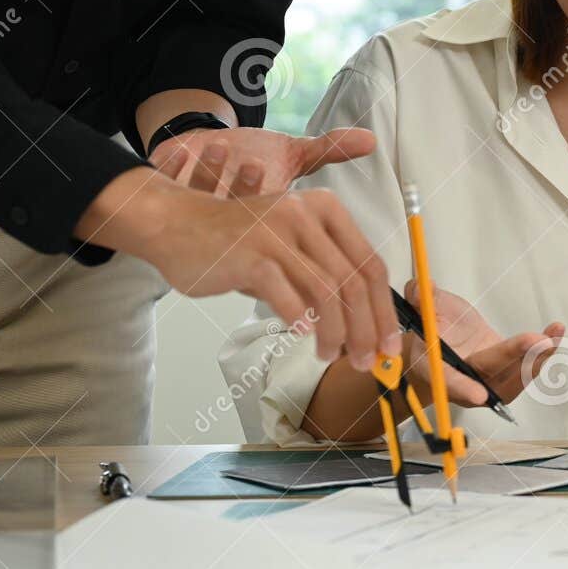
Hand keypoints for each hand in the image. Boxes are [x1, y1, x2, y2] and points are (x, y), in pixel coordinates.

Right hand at [76, 169, 400, 368]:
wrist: (178, 224)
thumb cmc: (240, 242)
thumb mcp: (293, 244)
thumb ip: (327, 272)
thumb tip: (366, 322)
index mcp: (326, 210)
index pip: (372, 265)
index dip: (385, 310)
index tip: (389, 342)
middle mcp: (306, 215)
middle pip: (354, 282)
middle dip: (366, 329)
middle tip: (365, 359)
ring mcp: (278, 233)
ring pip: (327, 292)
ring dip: (334, 333)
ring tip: (329, 354)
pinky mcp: (251, 254)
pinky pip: (287, 295)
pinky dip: (298, 319)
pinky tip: (300, 335)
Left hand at [148, 126, 375, 197]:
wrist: (209, 149)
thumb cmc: (254, 155)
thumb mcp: (294, 152)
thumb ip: (330, 149)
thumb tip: (370, 139)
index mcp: (262, 217)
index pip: (264, 217)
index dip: (260, 193)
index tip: (263, 167)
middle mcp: (229, 216)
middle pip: (231, 211)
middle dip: (237, 186)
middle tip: (248, 163)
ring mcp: (197, 203)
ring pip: (197, 196)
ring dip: (205, 173)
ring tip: (215, 146)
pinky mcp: (169, 188)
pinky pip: (165, 181)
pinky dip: (171, 164)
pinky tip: (179, 149)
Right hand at [399, 280, 565, 408]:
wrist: (443, 347)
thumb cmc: (431, 330)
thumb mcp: (422, 309)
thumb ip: (421, 298)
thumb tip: (422, 286)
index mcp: (435, 370)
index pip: (448, 381)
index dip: (463, 389)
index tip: (478, 396)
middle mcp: (465, 383)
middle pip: (490, 375)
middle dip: (514, 358)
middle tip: (536, 341)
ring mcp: (488, 384)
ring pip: (515, 376)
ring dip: (537, 356)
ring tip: (553, 335)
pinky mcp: (508, 378)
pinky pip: (528, 368)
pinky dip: (544, 352)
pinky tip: (556, 333)